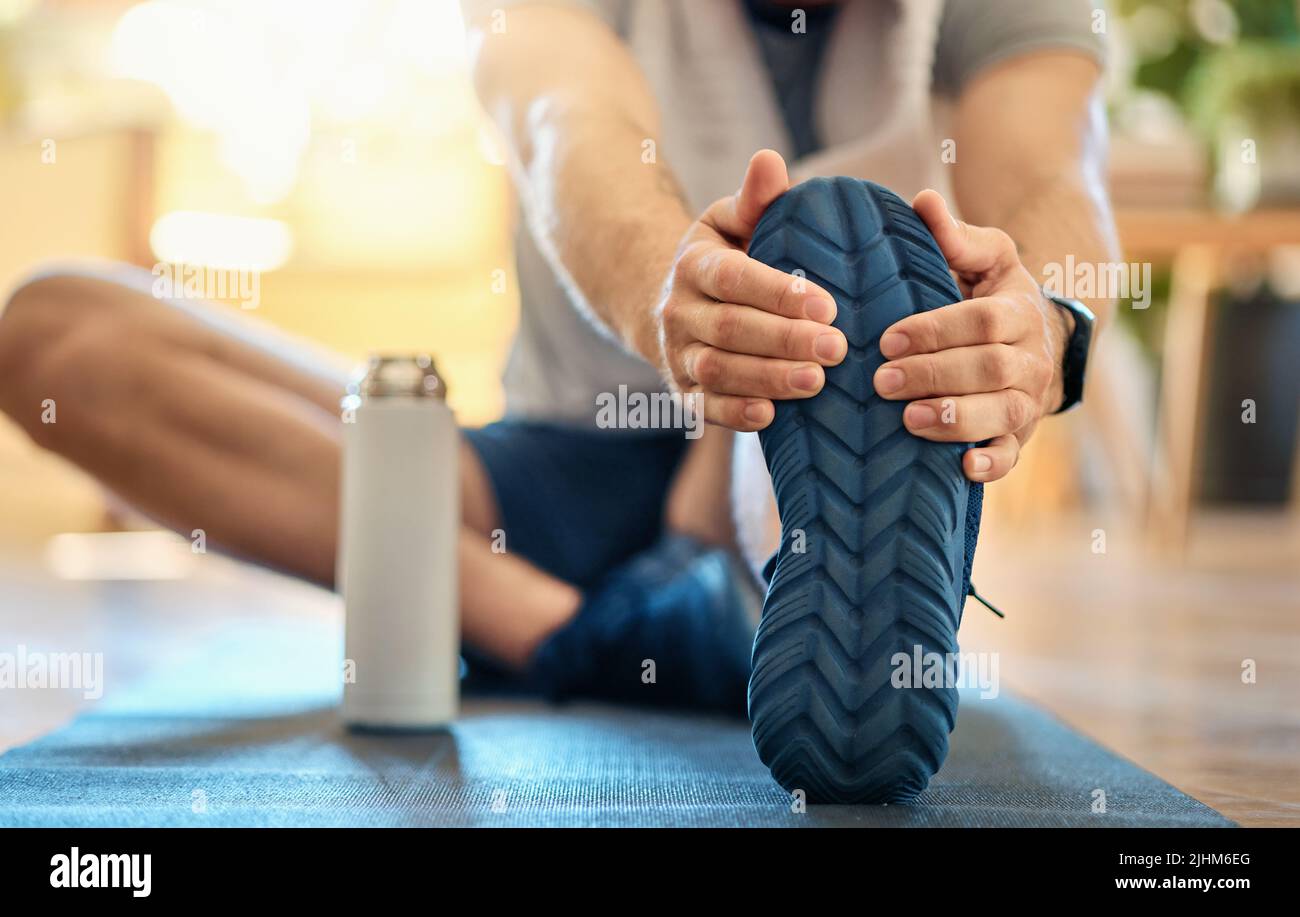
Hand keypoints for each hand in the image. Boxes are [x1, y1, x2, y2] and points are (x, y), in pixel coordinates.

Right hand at [653, 150, 847, 430]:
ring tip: (817, 382)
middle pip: (730, 329)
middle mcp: (679, 311)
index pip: (735, 278)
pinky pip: (705, 408)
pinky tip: (773, 416)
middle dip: (784, 340)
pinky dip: (736, 414)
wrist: (677, 308)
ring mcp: (678, 355)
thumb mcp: (734, 221)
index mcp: (695, 264)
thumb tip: (770, 161)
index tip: (829, 304)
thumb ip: (757, 200)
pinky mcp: (683, 393)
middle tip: (838, 348)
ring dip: (767, 378)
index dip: (779, 293)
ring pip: (718, 370)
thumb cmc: (727, 258)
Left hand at [871, 190, 1069, 482]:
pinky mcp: (1019, 436)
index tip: (888, 339)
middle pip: (987, 369)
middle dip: (933, 376)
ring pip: (1000, 413)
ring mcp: (1027, 400)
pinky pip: (1012, 455)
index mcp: (1019, 310)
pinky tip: (962, 467)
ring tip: (907, 419)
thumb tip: (923, 201)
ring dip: (953, 419)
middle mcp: (1030, 358)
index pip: (981, 321)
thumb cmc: (993, 296)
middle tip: (881, 382)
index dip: (936, 331)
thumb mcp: (985, 259)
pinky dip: (991, 464)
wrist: (1036, 343)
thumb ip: (956, 236)